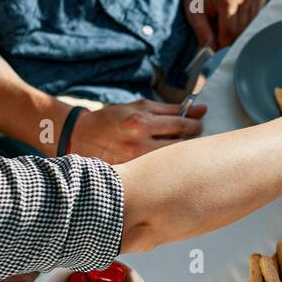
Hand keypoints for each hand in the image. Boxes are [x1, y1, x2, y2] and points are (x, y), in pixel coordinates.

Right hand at [69, 99, 206, 162]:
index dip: (195, 124)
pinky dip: (164, 166)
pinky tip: (161, 161)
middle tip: (190, 136)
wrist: (79, 136)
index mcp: (140, 123)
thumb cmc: (113, 119)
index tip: (198, 123)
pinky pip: (157, 171)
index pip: (181, 125)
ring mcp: (134, 162)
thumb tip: (202, 110)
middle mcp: (138, 144)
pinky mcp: (130, 174)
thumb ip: (170, 109)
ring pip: (171, 161)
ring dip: (179, 153)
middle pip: (180, 146)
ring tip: (174, 147)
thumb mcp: (139, 107)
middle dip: (191, 139)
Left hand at [183, 0, 259, 47]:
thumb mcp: (194, 13)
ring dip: (236, 34)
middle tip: (216, 39)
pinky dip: (241, 27)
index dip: (222, 46)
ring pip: (248, 30)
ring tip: (223, 25)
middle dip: (228, 41)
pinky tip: (232, 20)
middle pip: (241, 33)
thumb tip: (212, 54)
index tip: (214, 51)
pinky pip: (252, 24)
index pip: (230, 33)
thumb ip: (202, 33)